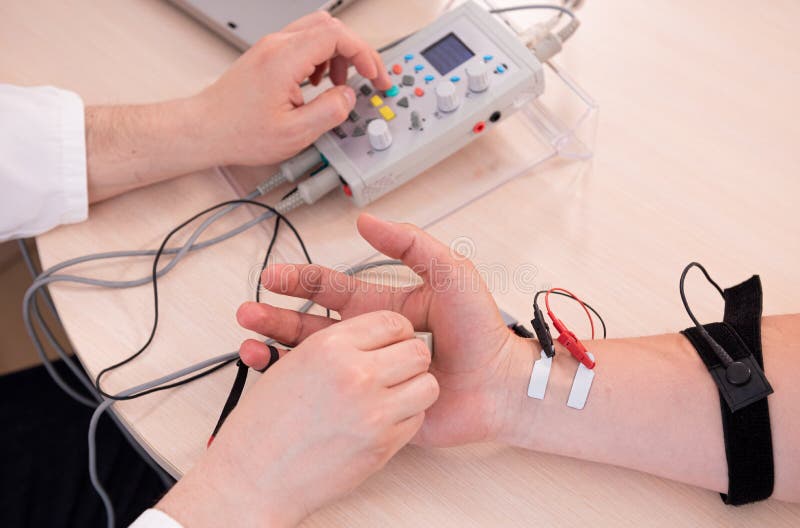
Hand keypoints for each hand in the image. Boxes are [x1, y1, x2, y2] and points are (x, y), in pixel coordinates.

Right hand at [158, 310, 437, 527]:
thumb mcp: (294, 363)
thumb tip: (378, 334)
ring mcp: (372, 412)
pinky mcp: (382, 446)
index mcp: (329, 347)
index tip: (390, 342)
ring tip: (393, 394)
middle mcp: (355, 375)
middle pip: (416, 351)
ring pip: (427, 385)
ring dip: (414, 388)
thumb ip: (338, 344)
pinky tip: (382, 421)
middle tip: (397, 368)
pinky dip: (406, 418)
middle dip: (410, 358)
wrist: (254, 478)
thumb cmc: (265, 423)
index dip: (396, 332)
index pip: (392, 322)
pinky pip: (417, 420)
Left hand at [194, 11, 391, 166]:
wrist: (205, 129)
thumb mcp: (294, 133)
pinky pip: (303, 43)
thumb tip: (348, 96)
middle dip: (356, 52)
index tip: (374, 75)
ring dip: (338, 55)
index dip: (364, 53)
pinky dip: (320, 59)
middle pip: (331, 27)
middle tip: (368, 77)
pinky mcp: (267, 55)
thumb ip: (329, 111)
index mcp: (285, 58)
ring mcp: (271, 47)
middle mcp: (277, 45)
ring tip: (339, 85)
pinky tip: (317, 85)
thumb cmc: (238, 132)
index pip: (337, 35)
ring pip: (318, 32)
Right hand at [238, 213, 522, 446]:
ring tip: (250, 349)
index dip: (298, 279)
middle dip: (275, 317)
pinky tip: (283, 388)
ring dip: (280, 351)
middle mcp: (367, 340)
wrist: (499, 386)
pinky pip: (332, 397)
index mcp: (379, 307)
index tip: (270, 278)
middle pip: (311, 325)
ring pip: (313, 361)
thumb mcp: (450, 273)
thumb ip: (411, 244)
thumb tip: (364, 219)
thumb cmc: (479, 328)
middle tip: (246, 315)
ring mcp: (367, 374)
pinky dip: (304, 392)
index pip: (329, 288)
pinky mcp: (371, 406)